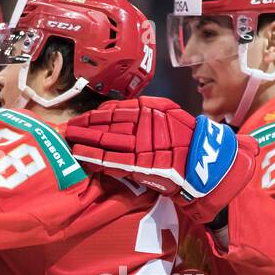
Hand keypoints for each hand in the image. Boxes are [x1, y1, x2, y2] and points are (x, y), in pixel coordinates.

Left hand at [64, 96, 257, 224]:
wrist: (209, 162)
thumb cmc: (190, 140)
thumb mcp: (169, 117)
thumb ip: (147, 114)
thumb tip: (119, 115)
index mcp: (150, 110)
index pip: (114, 110)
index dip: (95, 114)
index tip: (81, 118)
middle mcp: (143, 124)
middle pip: (105, 123)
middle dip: (84, 126)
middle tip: (65, 128)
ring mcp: (141, 144)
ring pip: (105, 139)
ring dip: (84, 139)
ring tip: (68, 139)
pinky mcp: (141, 164)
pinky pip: (112, 159)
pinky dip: (95, 157)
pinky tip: (81, 154)